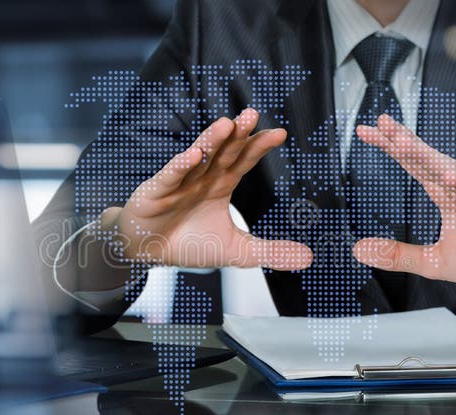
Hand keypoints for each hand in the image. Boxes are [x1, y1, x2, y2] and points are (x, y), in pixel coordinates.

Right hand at [101, 108, 312, 269]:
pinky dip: (180, 167)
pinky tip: (191, 156)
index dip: (259, 147)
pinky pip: (170, 177)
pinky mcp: (156, 192)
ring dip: (211, 141)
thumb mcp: (237, 251)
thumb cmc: (189, 243)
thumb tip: (307, 257)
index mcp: (221, 184)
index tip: (279, 134)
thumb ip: (271, 251)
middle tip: (252, 116)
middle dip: (237, 134)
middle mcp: (202, 177)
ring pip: (197, 157)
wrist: (148, 251)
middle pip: (223, 151)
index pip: (244, 160)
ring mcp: (179, 181)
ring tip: (226, 125)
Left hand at [352, 115, 455, 290]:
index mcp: (446, 196)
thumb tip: (358, 250)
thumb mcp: (434, 263)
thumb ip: (397, 255)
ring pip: (454, 172)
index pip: (414, 166)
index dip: (392, 148)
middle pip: (429, 161)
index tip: (367, 132)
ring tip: (404, 144)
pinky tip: (450, 177)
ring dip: (430, 157)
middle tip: (383, 125)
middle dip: (406, 142)